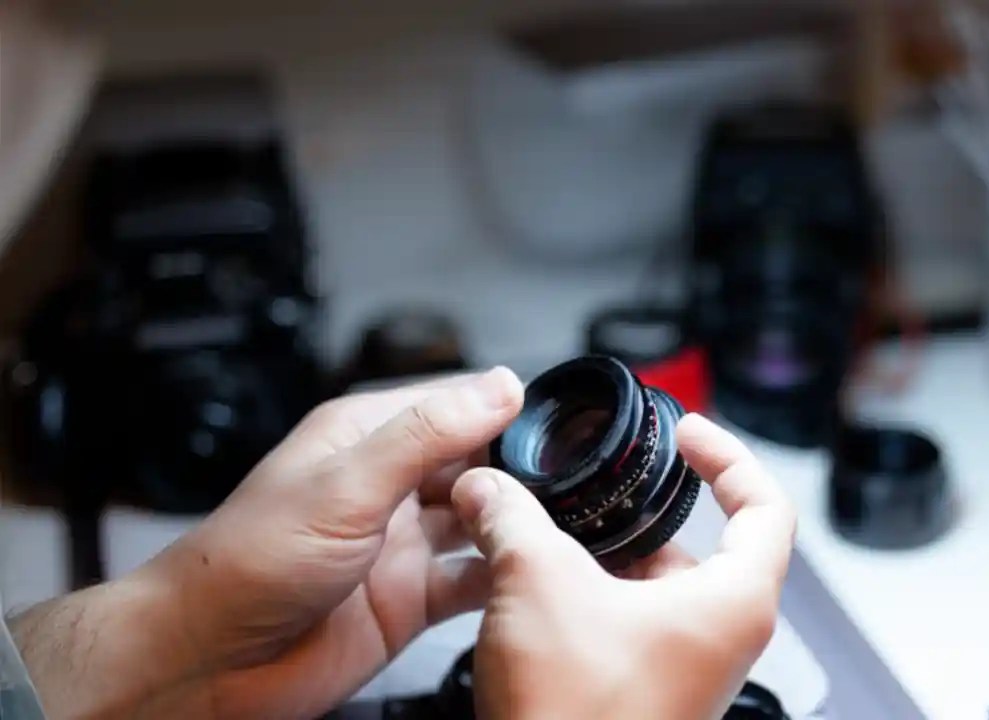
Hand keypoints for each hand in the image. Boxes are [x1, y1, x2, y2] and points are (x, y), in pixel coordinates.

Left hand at [13, 368, 523, 718]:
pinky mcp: (407, 598)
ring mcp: (399, 543)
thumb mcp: (348, 484)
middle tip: (568, 479)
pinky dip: (498, 576)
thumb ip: (427, 434)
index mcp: (365, 437)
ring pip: (478, 521)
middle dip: (517, 470)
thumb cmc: (246, 563)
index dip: (503, 408)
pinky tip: (525, 574)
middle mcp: (386, 486)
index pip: (452, 403)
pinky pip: (469, 580)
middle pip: (474, 463)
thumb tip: (497, 385)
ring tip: (557, 523)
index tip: (556, 418)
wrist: (207, 662)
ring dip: (512, 522)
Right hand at [451, 413, 796, 719]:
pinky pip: (634, 623)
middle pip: (704, 541)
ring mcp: (689, 668)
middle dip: (639, 510)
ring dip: (608, 555)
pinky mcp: (651, 691)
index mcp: (734, 601)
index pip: (766, 504)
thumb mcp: (537, 585)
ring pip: (660, 585)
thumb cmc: (577, 719)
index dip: (729, 454)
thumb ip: (512, 519)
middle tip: (596, 483)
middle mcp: (724, 636)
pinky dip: (596, 595)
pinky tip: (540, 588)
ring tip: (549, 532)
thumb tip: (488, 487)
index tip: (686, 432)